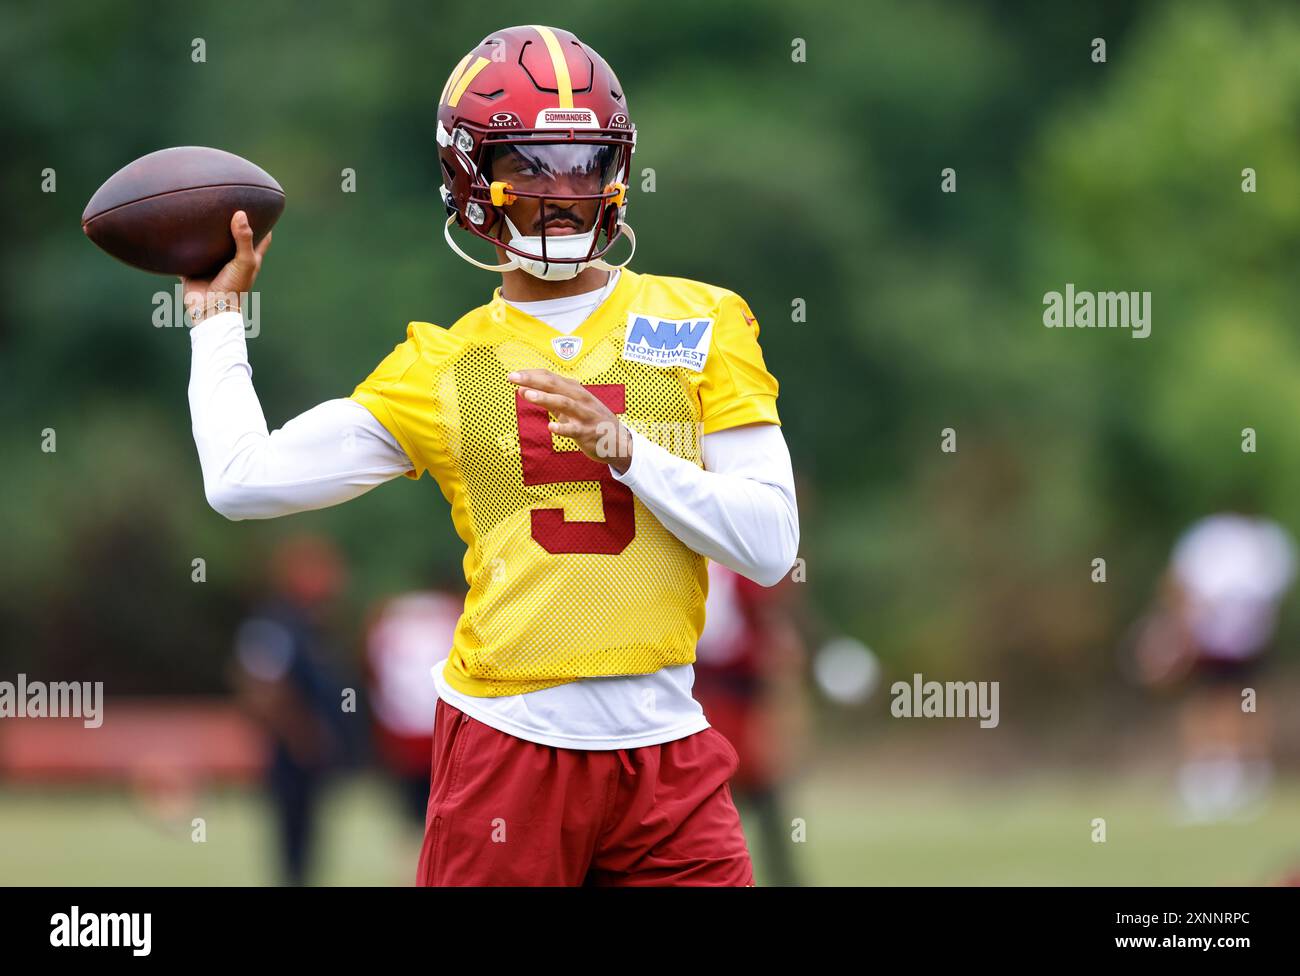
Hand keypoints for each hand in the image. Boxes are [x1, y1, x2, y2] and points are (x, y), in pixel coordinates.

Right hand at [179, 210, 271, 318]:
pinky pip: (187, 252)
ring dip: (205, 230)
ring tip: (199, 206)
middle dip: (231, 221)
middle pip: (233, 235)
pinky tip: (176, 226)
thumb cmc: (233, 289)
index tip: (262, 205)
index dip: (264, 222)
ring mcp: (211, 262)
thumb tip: (240, 213)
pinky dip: (183, 242)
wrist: (209, 310)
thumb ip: (244, 239)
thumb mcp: (244, 263)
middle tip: (226, 198)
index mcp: (247, 257)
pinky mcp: (193, 267)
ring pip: (209, 242)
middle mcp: (230, 258)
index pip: (261, 236)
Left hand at [507, 368, 632, 472]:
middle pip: (555, 385)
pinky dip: (562, 428)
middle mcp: (580, 399)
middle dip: (533, 380)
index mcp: (575, 390)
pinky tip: (550, 428)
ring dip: (545, 398)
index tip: (513, 375)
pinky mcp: (588, 433)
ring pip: (564, 403)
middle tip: (512, 377)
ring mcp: (585, 415)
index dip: (531, 374)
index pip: (550, 377)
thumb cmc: (591, 421)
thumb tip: (523, 389)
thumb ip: (548, 399)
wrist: (618, 441)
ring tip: (527, 395)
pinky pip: (574, 430)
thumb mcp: (570, 407)